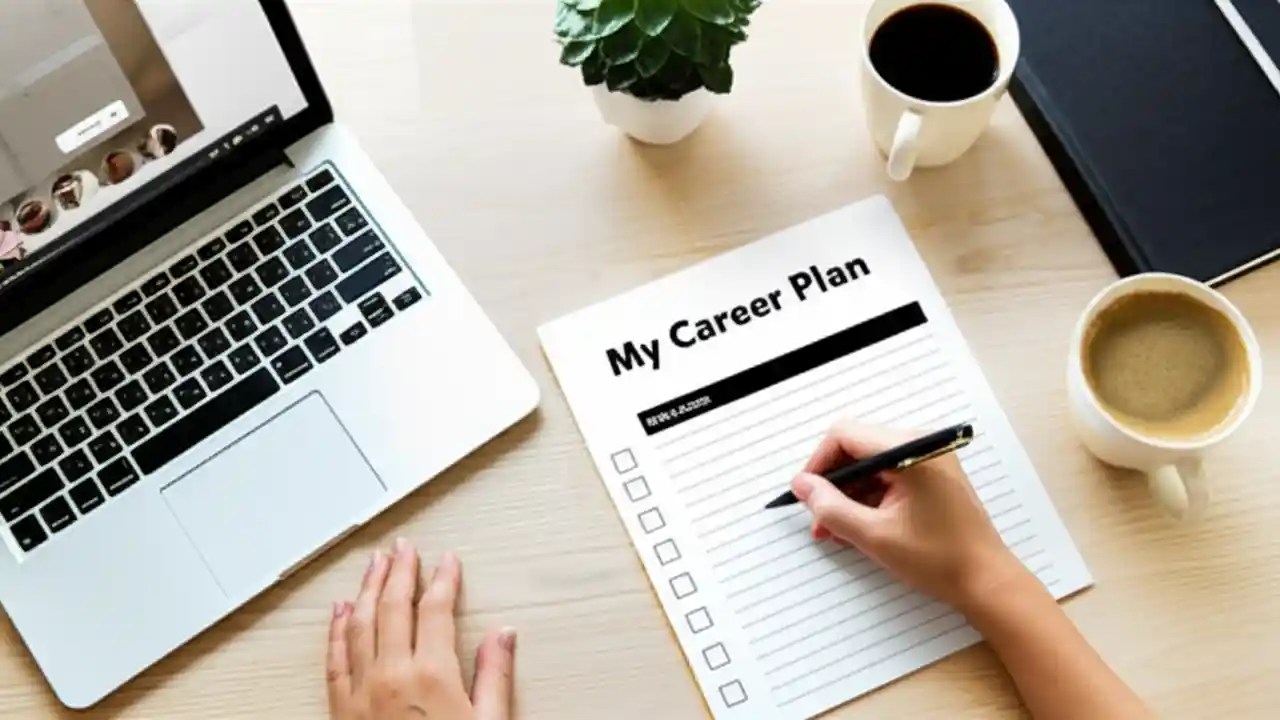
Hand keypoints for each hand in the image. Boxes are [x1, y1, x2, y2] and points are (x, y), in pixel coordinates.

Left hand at [327, 539, 514, 719]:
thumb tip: (503, 637)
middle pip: (394, 606)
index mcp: (433, 675)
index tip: (447, 562)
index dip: (443, 579)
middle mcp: (393, 675)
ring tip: (374, 565)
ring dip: (368, 588)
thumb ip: (494, 677)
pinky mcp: (341, 708)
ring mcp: (362, 690)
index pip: (436, 610)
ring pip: (361, 624)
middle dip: (400, 571)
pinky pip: (334, 658)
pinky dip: (336, 629)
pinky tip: (340, 610)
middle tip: (404, 548)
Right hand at [790, 421, 1026, 610]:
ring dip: (848, 494)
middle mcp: (921, 446)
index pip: (846, 436)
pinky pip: (888, 476)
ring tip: (834, 530)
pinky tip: (857, 526)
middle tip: (818, 517)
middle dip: (833, 483)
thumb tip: (802, 486)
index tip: (805, 493)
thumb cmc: (941, 559)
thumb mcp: (874, 536)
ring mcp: (929, 460)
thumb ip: (831, 507)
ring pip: (870, 465)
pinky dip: (868, 498)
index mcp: (911, 451)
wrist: (986, 582)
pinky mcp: (931, 476)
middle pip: (857, 448)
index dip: (818, 463)